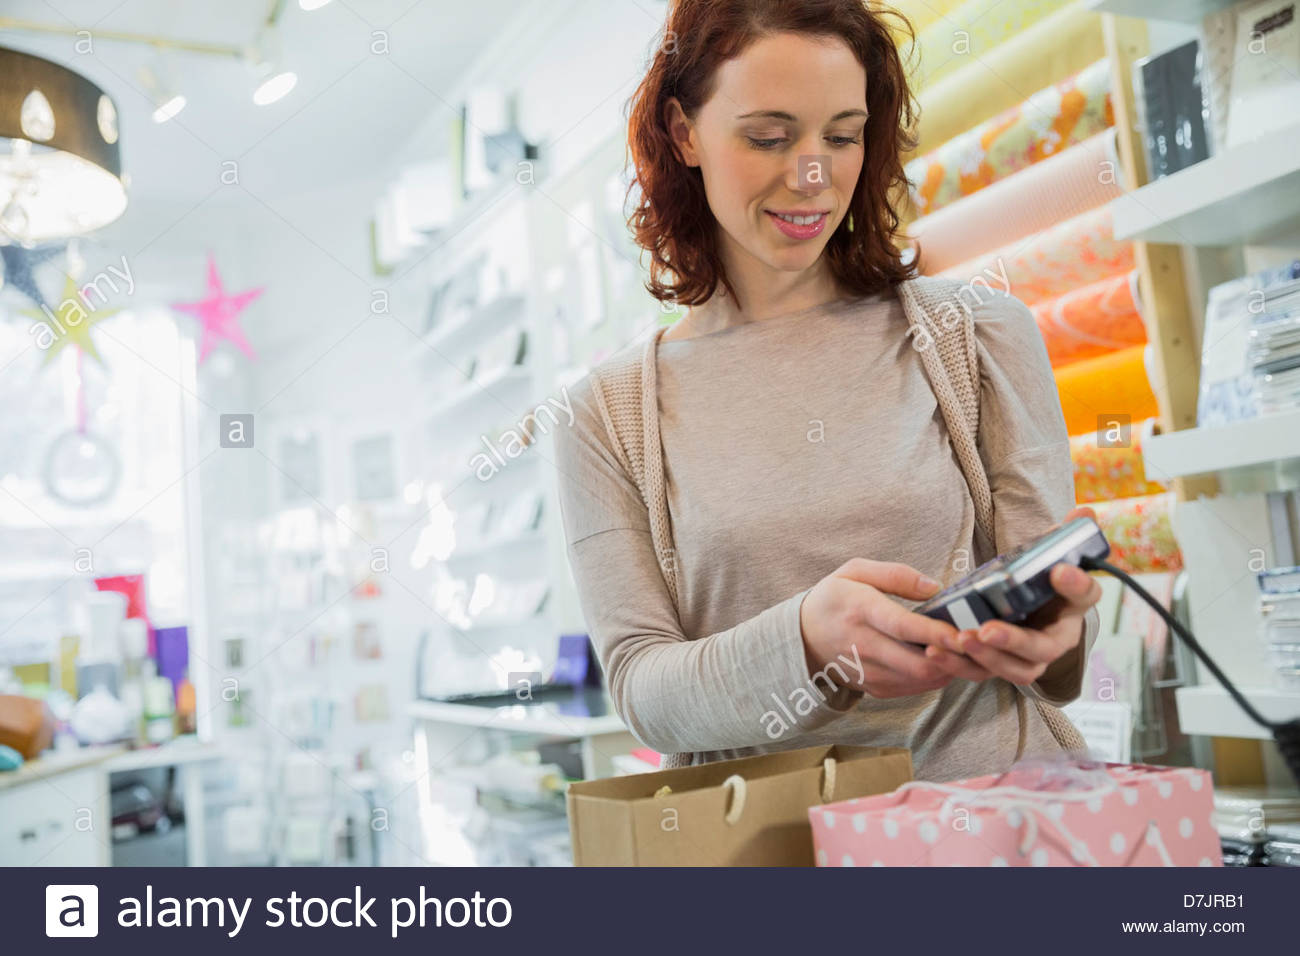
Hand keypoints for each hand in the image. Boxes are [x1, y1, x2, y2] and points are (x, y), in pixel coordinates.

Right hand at [798, 558, 961, 698]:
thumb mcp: (855, 571)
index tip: (962, 632)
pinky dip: (936, 676)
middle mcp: (863, 645)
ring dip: (950, 667)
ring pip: (921, 679)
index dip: (934, 632)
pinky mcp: (874, 687)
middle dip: (954, 657)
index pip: (902, 626)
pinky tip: (945, 659)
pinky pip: (915, 688)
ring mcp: (868, 672)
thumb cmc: (834, 598)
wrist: (802, 637)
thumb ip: (896, 574)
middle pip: (918, 663)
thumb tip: (934, 587)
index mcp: (860, 610)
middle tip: (979, 642)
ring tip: (969, 650)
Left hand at [926, 506, 1103, 686]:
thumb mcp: (1049, 556)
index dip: (1076, 583)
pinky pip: (983, 673)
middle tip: (988, 630)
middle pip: (1043, 648)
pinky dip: (959, 665)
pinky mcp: (1000, 666)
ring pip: (1015, 670)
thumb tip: (1084, 511)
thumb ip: (1064, 536)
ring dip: (986, 658)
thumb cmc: (1038, 581)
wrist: (1025, 607)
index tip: (1059, 570)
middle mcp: (1056, 638)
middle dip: (1015, 641)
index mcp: (1074, 605)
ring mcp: (1029, 658)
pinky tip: (936, 651)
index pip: (1085, 594)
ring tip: (960, 639)